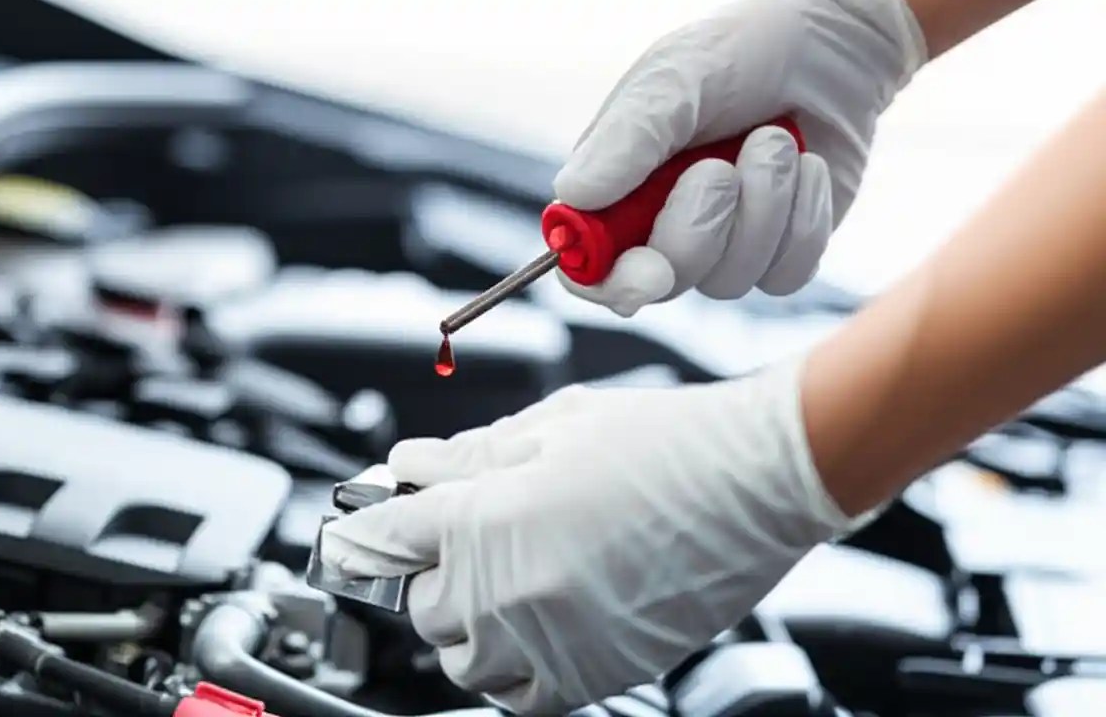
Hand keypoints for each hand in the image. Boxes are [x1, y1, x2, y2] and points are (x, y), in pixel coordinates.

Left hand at [319, 363, 854, 713]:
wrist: (759, 481)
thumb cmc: (665, 442)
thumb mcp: (554, 426)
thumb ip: (469, 455)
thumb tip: (410, 466)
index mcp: (484, 518)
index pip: (386, 538)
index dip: (366, 531)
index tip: (357, 536)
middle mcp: (506, 592)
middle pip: (420, 606)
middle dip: (431, 570)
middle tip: (468, 539)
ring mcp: (550, 642)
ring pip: (462, 659)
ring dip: (466, 623)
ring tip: (507, 581)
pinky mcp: (594, 675)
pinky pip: (517, 696)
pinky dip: (509, 667)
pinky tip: (534, 624)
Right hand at [555, 0, 926, 314]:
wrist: (827, 46)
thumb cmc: (736, 55)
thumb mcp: (674, 80)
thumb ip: (626, 139)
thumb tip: (574, 196)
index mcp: (614, 191)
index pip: (587, 270)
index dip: (610, 284)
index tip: (649, 271)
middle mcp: (660, 229)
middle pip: (660, 284)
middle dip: (699, 226)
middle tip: (718, 167)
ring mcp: (721, 248)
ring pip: (729, 281)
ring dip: (762, 206)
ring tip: (772, 140)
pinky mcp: (779, 253)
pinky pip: (786, 274)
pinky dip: (803, 219)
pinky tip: (804, 167)